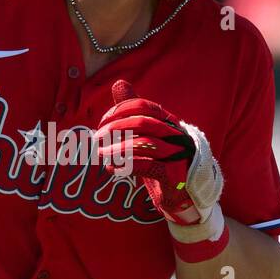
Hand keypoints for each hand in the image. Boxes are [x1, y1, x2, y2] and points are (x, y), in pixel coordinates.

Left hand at [93, 80, 222, 228]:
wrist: (183, 194)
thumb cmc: (162, 160)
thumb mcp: (146, 133)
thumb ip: (134, 110)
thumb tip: (119, 83)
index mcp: (169, 121)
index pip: (142, 106)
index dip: (119, 111)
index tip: (101, 122)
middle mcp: (176, 134)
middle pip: (143, 122)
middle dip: (115, 128)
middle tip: (96, 138)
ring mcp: (177, 154)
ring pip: (145, 144)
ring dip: (117, 148)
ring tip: (100, 154)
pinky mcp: (174, 175)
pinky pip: (148, 166)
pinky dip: (126, 165)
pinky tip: (112, 168)